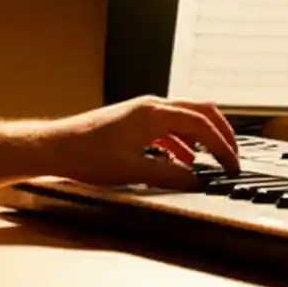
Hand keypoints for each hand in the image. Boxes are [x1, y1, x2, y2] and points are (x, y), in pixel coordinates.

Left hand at [50, 96, 239, 188]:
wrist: (55, 147)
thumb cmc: (87, 155)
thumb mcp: (134, 171)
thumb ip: (170, 174)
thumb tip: (196, 180)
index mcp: (155, 113)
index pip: (203, 124)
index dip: (223, 145)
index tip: (232, 165)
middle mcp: (152, 106)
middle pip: (201, 111)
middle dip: (221, 133)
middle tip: (232, 155)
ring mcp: (143, 110)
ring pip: (185, 116)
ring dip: (202, 136)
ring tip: (212, 159)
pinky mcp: (134, 119)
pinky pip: (169, 124)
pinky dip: (183, 140)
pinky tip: (182, 159)